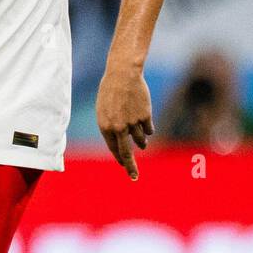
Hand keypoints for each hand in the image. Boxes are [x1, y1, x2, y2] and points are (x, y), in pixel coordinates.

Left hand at [96, 65, 152, 180]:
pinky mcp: (145, 116)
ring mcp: (133, 122)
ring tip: (143, 143)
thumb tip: (121, 143)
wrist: (123, 75)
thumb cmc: (111, 92)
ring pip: (141, 140)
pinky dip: (148, 129)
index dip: (120, 158)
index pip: (113, 148)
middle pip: (126, 152)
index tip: (124, 166)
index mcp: (105, 126)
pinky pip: (149, 129)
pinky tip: (145, 122)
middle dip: (130, 166)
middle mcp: (118, 127)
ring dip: (142, 142)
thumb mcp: (104, 110)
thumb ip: (111, 127)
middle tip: (134, 177)